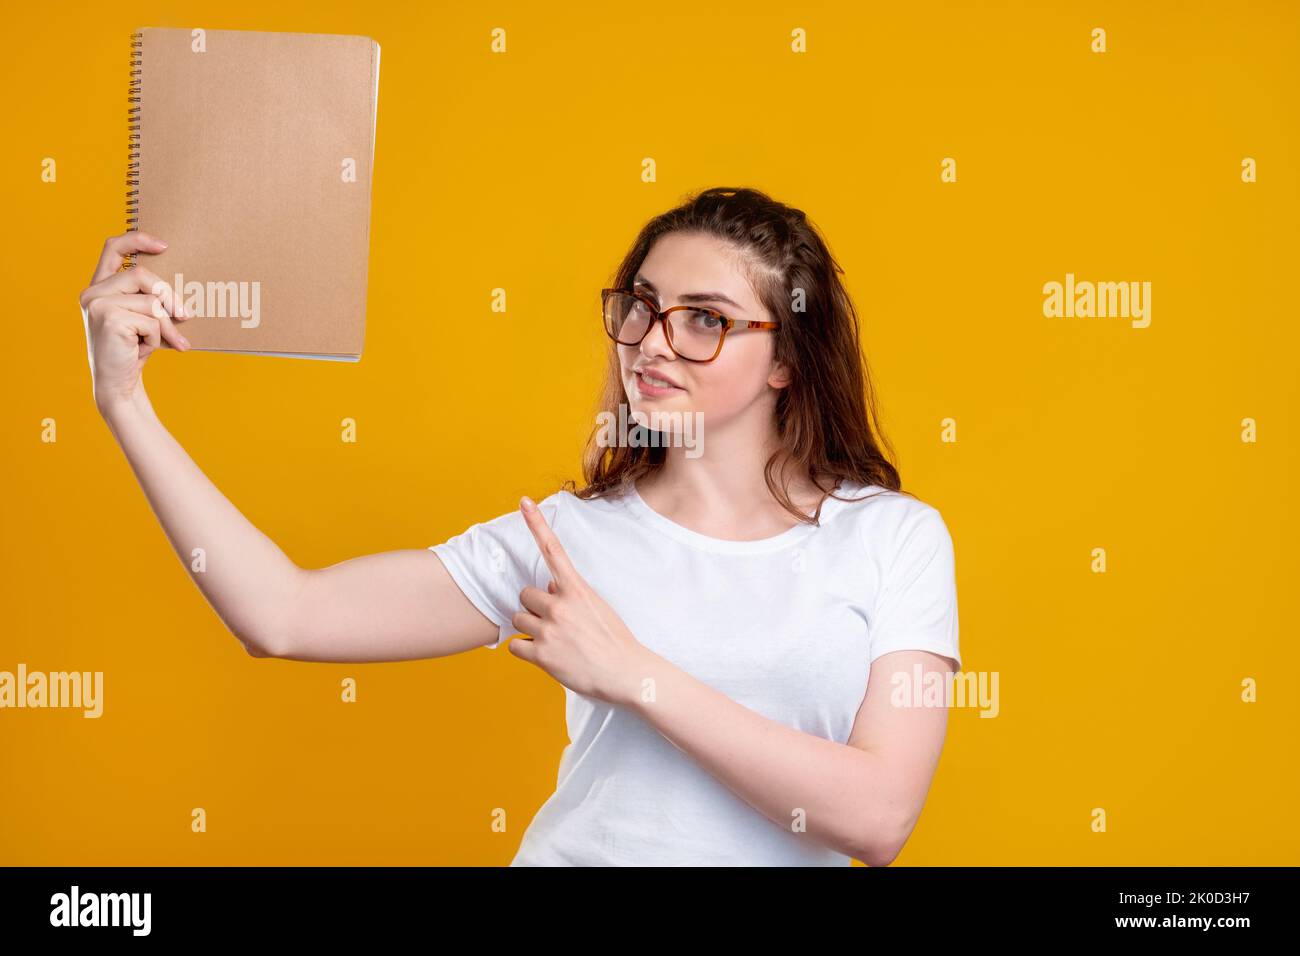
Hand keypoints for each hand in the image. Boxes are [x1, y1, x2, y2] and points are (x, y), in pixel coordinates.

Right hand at [77, 231, 189, 412]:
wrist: (119, 385)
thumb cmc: (135, 351)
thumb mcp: (145, 319)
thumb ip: (152, 299)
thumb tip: (184, 290)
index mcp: (99, 287)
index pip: (112, 248)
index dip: (137, 239)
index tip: (165, 245)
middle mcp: (92, 292)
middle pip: (141, 275)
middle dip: (169, 296)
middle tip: (187, 316)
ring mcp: (97, 304)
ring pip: (150, 301)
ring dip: (166, 325)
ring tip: (168, 342)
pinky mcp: (108, 318)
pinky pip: (151, 319)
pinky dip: (157, 337)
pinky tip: (144, 350)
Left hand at [509, 496, 651, 705]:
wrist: (626, 673)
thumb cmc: (614, 640)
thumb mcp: (597, 606)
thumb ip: (571, 593)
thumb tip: (549, 585)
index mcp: (576, 589)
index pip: (553, 550)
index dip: (536, 524)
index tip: (523, 501)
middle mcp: (559, 605)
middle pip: (524, 594)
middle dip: (534, 606)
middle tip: (556, 622)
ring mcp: (549, 630)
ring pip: (518, 619)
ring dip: (531, 629)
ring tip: (556, 642)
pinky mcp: (541, 655)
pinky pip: (515, 646)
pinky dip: (526, 652)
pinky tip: (548, 657)